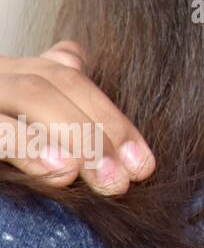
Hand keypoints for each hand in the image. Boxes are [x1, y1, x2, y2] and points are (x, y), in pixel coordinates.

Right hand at [0, 41, 154, 195]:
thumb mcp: (22, 121)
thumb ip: (54, 109)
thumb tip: (86, 108)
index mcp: (17, 70)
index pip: (75, 80)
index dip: (114, 118)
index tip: (144, 164)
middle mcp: (1, 72)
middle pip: (61, 83)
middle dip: (105, 129)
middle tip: (130, 177)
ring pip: (34, 94)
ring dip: (79, 135)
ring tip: (105, 177)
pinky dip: (29, 145)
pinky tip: (59, 168)